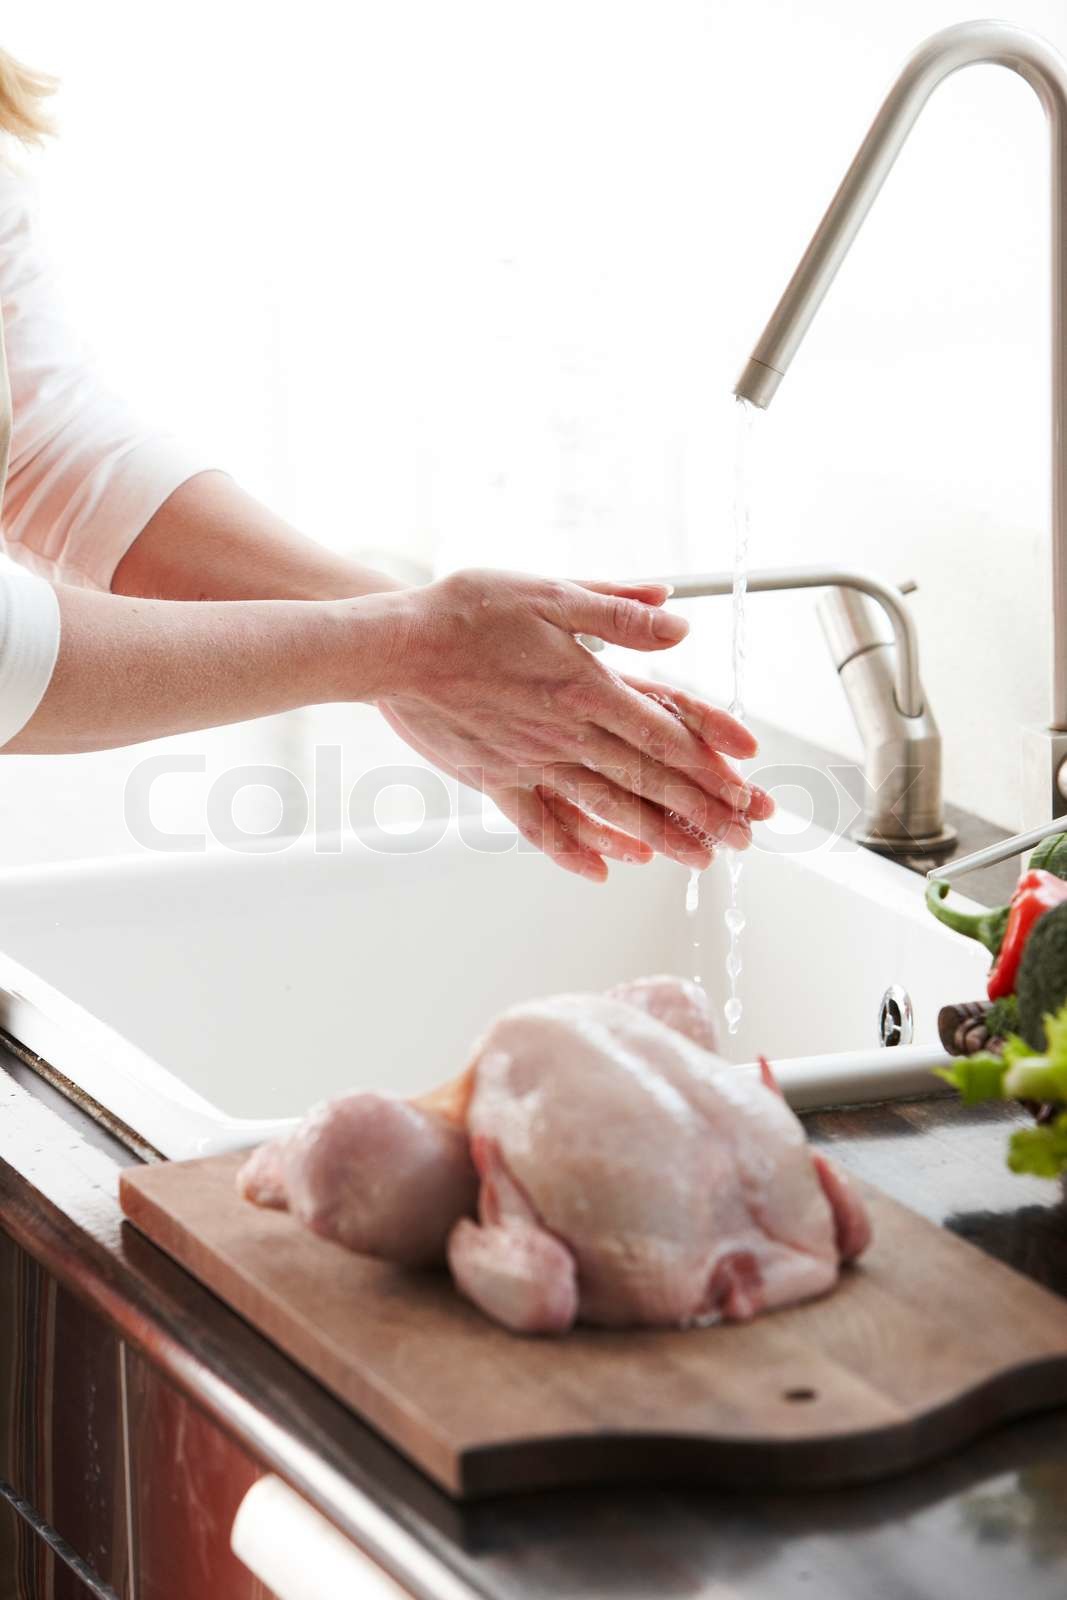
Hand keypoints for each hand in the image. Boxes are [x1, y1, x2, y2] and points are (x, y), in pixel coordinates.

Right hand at [373, 568, 772, 879]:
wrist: (392, 648)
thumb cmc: (466, 612)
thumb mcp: (549, 593)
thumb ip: (617, 612)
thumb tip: (678, 624)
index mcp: (585, 686)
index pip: (664, 732)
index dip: (710, 761)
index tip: (745, 786)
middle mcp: (564, 734)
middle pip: (646, 778)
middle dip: (701, 809)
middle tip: (744, 836)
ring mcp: (530, 763)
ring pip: (606, 808)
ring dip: (657, 835)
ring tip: (698, 859)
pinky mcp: (494, 780)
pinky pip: (539, 825)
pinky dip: (573, 849)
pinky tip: (602, 871)